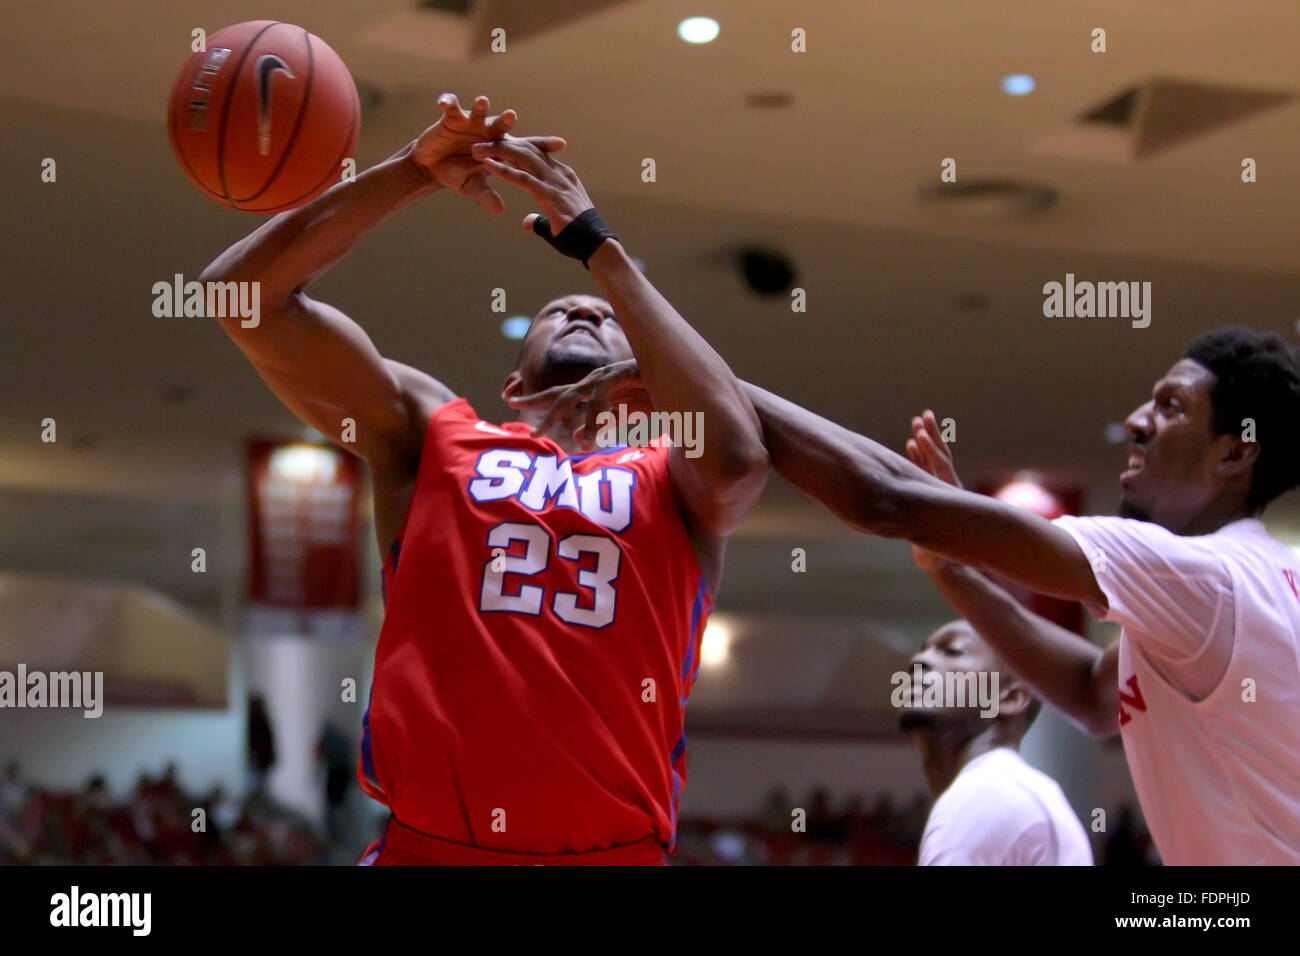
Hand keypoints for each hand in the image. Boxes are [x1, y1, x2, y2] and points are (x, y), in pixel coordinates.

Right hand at [409, 93, 565, 213]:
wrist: (433, 166)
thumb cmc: (458, 175)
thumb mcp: (472, 187)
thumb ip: (486, 195)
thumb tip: (500, 210)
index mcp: (500, 147)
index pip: (524, 146)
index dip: (542, 145)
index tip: (562, 144)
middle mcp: (488, 131)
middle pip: (502, 125)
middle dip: (507, 121)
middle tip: (512, 116)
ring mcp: (471, 122)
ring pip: (479, 112)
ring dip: (481, 107)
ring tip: (483, 102)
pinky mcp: (451, 117)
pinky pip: (450, 106)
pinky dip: (448, 102)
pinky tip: (444, 104)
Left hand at [470, 137, 593, 234]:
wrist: (596, 245)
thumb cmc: (579, 238)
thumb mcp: (557, 224)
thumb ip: (540, 220)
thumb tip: (527, 223)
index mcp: (563, 176)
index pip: (537, 154)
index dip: (516, 148)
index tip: (497, 145)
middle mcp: (560, 174)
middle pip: (528, 150)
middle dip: (504, 144)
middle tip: (481, 142)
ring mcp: (555, 182)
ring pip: (523, 158)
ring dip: (498, 151)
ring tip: (477, 149)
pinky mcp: (549, 194)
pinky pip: (523, 178)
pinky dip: (503, 169)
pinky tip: (487, 164)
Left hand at [507, 359, 644, 448]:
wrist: (680, 383)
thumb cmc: (653, 396)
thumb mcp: (622, 416)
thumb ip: (601, 426)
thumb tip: (579, 438)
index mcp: (594, 389)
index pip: (559, 394)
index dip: (535, 398)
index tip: (511, 401)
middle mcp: (596, 380)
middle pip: (559, 392)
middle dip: (534, 399)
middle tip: (512, 405)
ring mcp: (608, 376)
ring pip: (574, 395)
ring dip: (557, 415)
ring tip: (541, 434)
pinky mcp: (622, 375)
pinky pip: (600, 399)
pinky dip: (593, 419)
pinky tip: (588, 438)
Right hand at [905, 409, 960, 574]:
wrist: (948, 562)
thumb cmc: (937, 559)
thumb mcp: (930, 553)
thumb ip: (925, 547)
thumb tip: (918, 549)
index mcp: (946, 499)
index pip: (938, 470)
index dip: (929, 454)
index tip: (919, 436)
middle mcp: (946, 490)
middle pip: (939, 457)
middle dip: (931, 438)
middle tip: (924, 417)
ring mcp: (940, 490)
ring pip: (934, 460)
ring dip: (927, 441)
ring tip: (918, 422)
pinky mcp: (933, 492)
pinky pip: (927, 469)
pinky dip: (919, 455)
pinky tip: (911, 442)